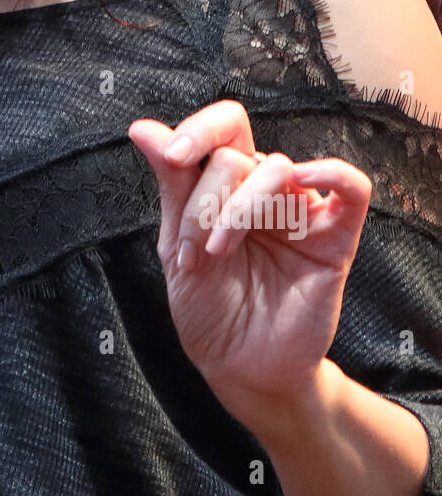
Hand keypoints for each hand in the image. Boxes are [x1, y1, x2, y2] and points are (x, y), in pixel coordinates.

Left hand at [127, 100, 372, 421]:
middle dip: (204, 203)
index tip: (171, 156)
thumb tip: (142, 127)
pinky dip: (331, 172)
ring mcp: (301, 212)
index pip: (225, 128)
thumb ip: (171, 185)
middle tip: (194, 253)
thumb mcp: (177, 246)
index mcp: (227, 186)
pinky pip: (351, 188)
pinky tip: (302, 177)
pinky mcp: (334, 240)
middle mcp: (266, 191)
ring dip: (238, 209)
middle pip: (238, 157)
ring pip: (278, 169)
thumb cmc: (207, 308)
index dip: (199, 130)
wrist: (239, 368)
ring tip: (218, 254)